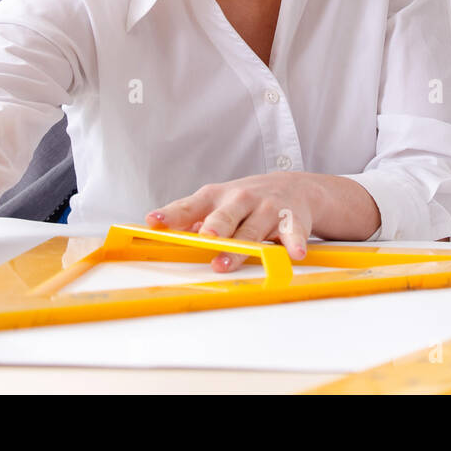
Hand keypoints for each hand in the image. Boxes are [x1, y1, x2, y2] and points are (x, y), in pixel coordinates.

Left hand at [145, 174, 314, 272]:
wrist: (295, 186)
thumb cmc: (247, 200)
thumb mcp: (218, 202)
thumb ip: (192, 218)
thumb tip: (161, 234)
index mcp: (217, 197)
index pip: (189, 206)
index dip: (171, 215)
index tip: (155, 222)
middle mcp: (241, 199)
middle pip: (224, 216)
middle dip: (214, 227)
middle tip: (205, 238)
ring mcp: (267, 209)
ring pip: (252, 230)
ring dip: (240, 248)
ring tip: (224, 263)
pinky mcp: (291, 219)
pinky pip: (292, 232)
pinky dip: (293, 243)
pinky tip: (293, 254)